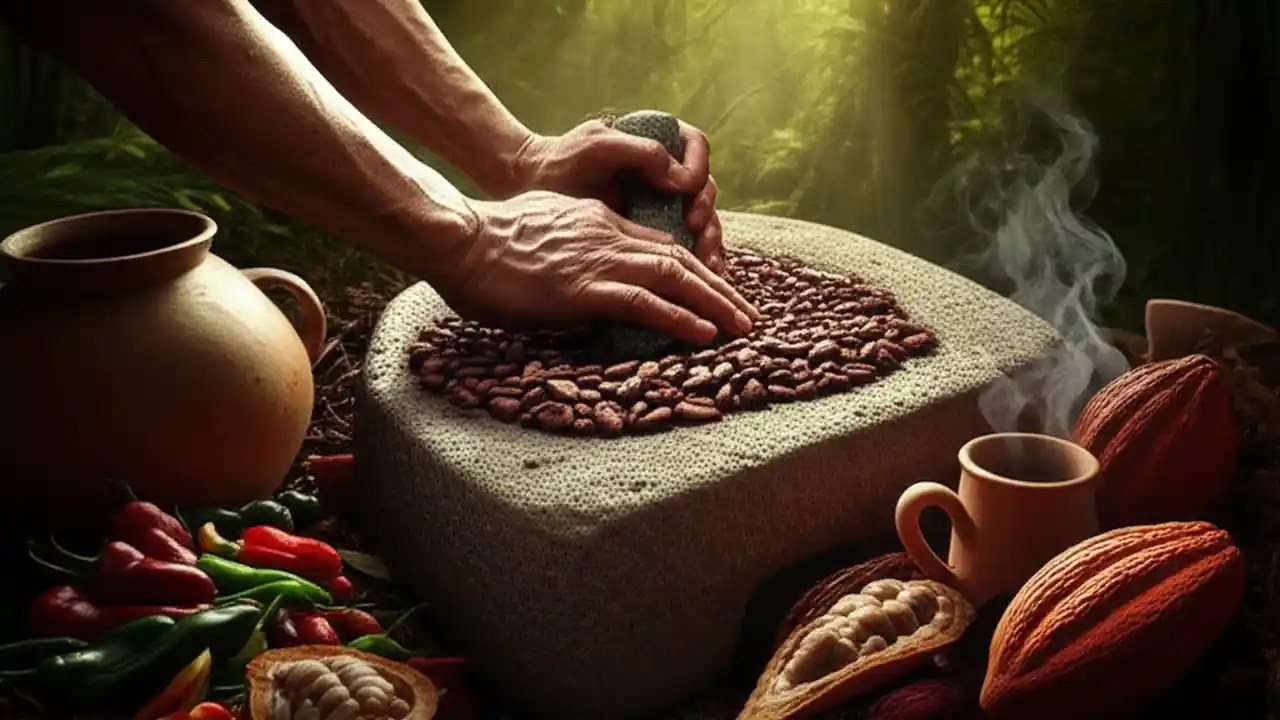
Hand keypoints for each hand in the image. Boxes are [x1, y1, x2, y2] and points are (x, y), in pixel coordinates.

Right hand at [437, 191, 756, 344]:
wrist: (457, 239)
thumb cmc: (484, 243)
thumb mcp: (539, 232)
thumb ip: (568, 248)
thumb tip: (578, 278)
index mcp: (597, 222)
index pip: (659, 243)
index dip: (694, 268)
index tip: (715, 290)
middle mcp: (606, 236)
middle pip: (679, 258)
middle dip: (718, 288)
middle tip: (745, 315)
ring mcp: (597, 260)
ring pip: (674, 277)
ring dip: (714, 304)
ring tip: (741, 328)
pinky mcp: (583, 289)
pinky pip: (644, 302)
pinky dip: (679, 318)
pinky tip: (704, 335)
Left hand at [513, 120, 725, 273]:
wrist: (531, 192)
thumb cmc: (562, 161)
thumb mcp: (597, 146)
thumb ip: (641, 153)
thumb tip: (683, 179)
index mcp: (658, 144)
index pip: (695, 148)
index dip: (698, 168)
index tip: (687, 189)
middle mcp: (666, 177)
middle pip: (703, 194)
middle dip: (707, 215)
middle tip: (696, 232)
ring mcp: (661, 209)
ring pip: (700, 226)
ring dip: (708, 245)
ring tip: (707, 266)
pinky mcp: (651, 240)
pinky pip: (681, 253)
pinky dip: (693, 269)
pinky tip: (697, 283)